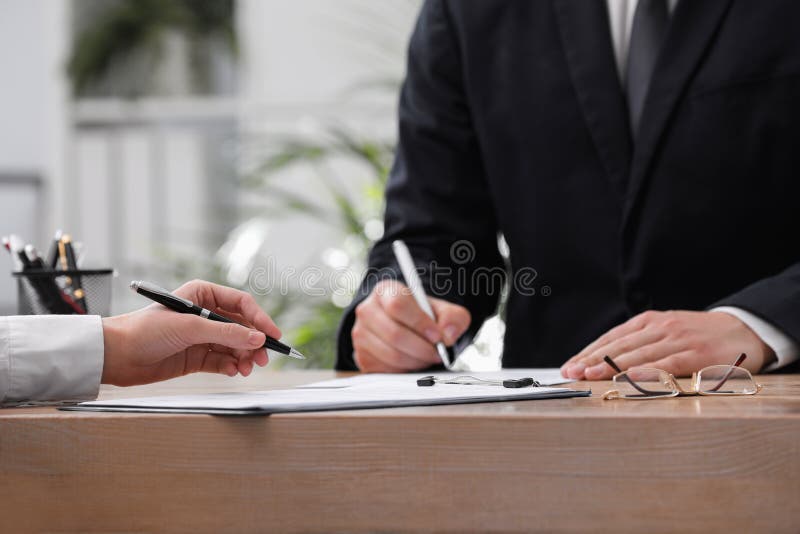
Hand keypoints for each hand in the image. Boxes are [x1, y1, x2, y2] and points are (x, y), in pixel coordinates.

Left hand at [101, 280, 280, 385]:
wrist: (116, 355)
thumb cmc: (145, 330)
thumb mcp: (190, 328)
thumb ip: (226, 334)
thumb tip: (257, 339)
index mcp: (203, 295)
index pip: (241, 304)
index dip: (259, 319)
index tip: (272, 335)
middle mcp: (204, 314)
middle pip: (241, 327)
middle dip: (253, 343)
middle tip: (261, 359)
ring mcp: (201, 337)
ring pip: (234, 347)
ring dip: (243, 358)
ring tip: (246, 369)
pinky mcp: (196, 357)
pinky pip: (222, 361)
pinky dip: (230, 367)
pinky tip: (232, 372)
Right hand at [352, 279, 470, 371]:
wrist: (407, 328)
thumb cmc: (423, 316)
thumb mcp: (444, 310)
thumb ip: (453, 317)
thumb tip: (448, 335)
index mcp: (386, 291)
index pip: (398, 305)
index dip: (420, 323)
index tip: (437, 336)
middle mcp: (368, 310)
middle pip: (395, 334)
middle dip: (422, 348)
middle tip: (438, 353)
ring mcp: (361, 334)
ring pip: (392, 355)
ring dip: (416, 361)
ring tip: (428, 357)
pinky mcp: (362, 356)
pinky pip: (386, 370)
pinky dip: (405, 370)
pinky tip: (414, 362)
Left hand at [560, 310, 773, 379]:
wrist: (743, 330)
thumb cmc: (698, 336)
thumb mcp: (666, 331)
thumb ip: (640, 343)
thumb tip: (604, 361)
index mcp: (649, 322)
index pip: (611, 338)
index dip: (589, 352)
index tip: (570, 365)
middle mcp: (659, 328)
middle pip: (619, 346)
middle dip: (592, 360)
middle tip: (572, 372)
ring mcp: (677, 340)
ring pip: (638, 354)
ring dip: (611, 366)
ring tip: (590, 375)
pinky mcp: (694, 354)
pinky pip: (666, 363)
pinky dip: (647, 371)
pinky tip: (629, 377)